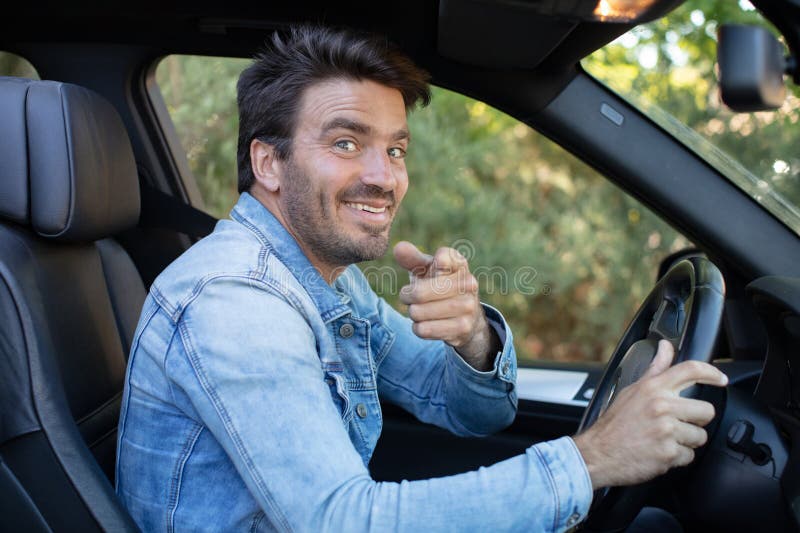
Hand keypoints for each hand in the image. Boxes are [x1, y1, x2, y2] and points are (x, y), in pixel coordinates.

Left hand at [393, 241, 497, 370]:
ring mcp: (468, 306)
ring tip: (421, 310)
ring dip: (413, 313)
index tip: (426, 274)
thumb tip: (398, 247)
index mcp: (459, 263)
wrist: (466, 316)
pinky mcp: (463, 328)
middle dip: (407, 296)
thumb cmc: (439, 285)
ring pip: (418, 313)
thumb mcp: (426, 270)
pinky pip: (423, 329)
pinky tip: (428, 323)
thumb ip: (412, 258)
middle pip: (418, 293)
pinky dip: (419, 328)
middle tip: (409, 297)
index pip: (440, 258)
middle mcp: (469, 282)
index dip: (422, 269)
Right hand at [573, 339, 727, 489]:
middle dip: (695, 420)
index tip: (721, 379)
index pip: (690, 370)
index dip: (711, 373)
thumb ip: (654, 370)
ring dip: (686, 441)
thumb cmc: (614, 424)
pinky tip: (660, 452)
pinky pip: (689, 456)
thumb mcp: (632, 391)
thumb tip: (665, 347)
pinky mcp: (668, 453)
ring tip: (664, 440)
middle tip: (677, 424)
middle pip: (706, 410)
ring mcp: (666, 430)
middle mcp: (661, 406)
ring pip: (700, 436)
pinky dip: (677, 458)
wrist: (599, 453)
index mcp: (653, 388)